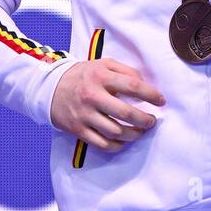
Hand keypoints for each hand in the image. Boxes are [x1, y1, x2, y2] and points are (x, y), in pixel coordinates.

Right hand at [50, 58, 165, 151]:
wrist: (50, 88)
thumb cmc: (83, 75)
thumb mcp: (102, 64)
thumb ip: (125, 71)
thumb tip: (145, 83)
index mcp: (100, 76)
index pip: (132, 86)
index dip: (151, 95)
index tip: (161, 101)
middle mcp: (92, 96)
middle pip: (126, 113)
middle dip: (145, 119)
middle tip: (152, 121)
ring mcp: (84, 114)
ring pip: (115, 131)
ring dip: (133, 134)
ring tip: (140, 131)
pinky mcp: (78, 129)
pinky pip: (102, 144)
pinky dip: (116, 146)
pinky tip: (123, 141)